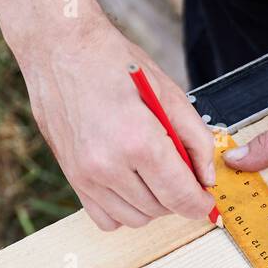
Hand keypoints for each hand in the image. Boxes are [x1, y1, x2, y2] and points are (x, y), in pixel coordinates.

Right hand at [18, 15, 215, 230]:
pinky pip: (106, 218)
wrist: (60, 49)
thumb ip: (196, 139)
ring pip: (135, 218)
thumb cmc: (114, 64)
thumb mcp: (169, 93)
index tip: (206, 200)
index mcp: (138, 141)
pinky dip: (124, 209)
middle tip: (180, 173)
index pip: (180, 196)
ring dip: (152, 204)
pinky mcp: (72, 177)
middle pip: (160, 209)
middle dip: (178, 197)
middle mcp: (108, 164)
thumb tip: (207, 177)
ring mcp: (85, 175)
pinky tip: (130, 184)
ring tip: (153, 173)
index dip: (200, 204)